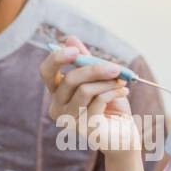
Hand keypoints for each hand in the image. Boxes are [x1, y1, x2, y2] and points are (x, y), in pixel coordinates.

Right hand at [38, 36, 139, 152]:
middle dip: (95, 69)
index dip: (57, 58)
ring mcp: (70, 120)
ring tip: (122, 82)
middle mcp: (57, 107)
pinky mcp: (85, 128)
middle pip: (69, 79)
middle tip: (116, 67)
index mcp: (57, 92)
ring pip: (85, 90)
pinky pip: (98, 101)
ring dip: (108, 82)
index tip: (75, 50)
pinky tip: (124, 92)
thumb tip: (70, 38)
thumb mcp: (98, 78)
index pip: (46, 72)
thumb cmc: (109, 104)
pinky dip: (114, 92)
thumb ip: (85, 60)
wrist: (124, 132)